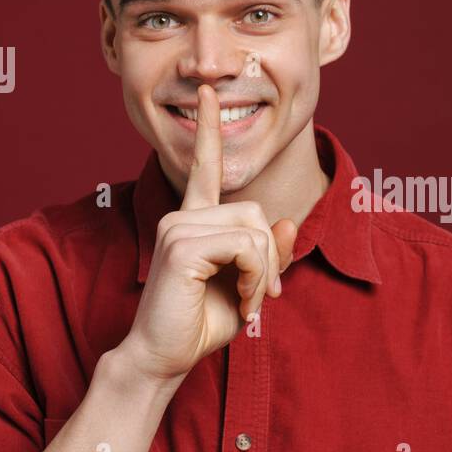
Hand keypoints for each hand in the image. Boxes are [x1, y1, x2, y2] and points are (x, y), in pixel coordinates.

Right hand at [119, 84, 297, 385]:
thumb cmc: (200, 324)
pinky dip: (257, 278)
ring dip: (265, 273)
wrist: (164, 358)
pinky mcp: (182, 247)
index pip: (204, 167)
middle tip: (264, 296)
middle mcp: (181, 217)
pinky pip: (246, 246)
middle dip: (272, 257)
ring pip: (255, 230)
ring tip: (249, 303)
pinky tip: (244, 302)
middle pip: (256, 212)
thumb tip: (287, 223)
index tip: (210, 93)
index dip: (209, 130)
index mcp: (193, 221)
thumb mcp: (249, 286)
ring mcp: (178, 228)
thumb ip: (268, 254)